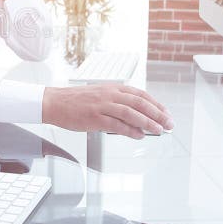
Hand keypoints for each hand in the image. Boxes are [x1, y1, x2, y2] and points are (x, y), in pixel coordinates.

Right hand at [41, 85, 173, 138]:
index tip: (166, 113)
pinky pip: (116, 125)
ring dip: (147, 122)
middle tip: (168, 123)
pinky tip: (138, 135)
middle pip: (139, 103)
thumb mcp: (99, 95)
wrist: (54, 102)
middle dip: (157, 114)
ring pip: (131, 113)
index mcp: (112, 88)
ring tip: (158, 130)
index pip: (140, 94)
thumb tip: (135, 117)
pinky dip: (130, 131)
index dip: (156, 104)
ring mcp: (102, 106)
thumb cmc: (75, 101)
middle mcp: (109, 95)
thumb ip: (116, 103)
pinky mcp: (94, 118)